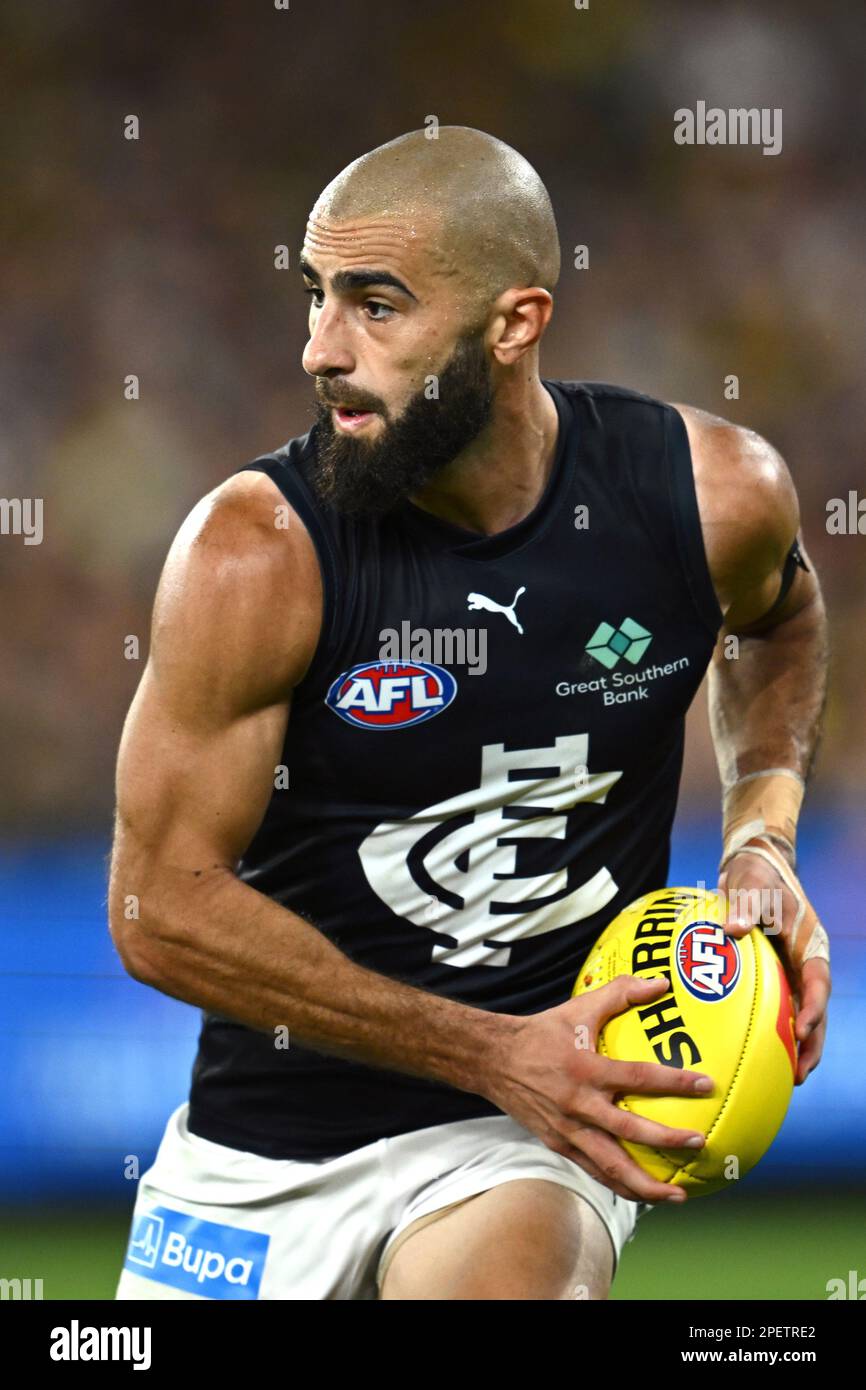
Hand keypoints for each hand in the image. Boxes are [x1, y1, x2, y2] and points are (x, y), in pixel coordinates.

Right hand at [486, 975, 714, 1203]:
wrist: (493, 1061)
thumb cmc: (541, 1033)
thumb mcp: (580, 1008)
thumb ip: (621, 993)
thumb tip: (661, 983)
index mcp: (586, 1069)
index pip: (637, 1077)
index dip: (673, 1082)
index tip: (706, 1085)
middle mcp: (578, 1104)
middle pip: (628, 1131)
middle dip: (666, 1141)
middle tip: (698, 1145)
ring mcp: (567, 1130)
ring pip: (611, 1165)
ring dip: (645, 1184)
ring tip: (677, 1195)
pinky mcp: (558, 1145)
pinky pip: (593, 1170)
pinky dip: (619, 1185)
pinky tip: (642, 1194)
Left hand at [718, 842, 829, 1084]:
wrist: (754, 865)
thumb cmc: (756, 876)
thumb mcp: (751, 886)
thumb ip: (745, 906)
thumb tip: (734, 929)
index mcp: (809, 944)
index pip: (817, 982)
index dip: (813, 1008)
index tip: (802, 1030)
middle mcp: (805, 961)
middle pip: (815, 1009)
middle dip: (812, 1043)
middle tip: (799, 1076)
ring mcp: (792, 969)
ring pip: (801, 1013)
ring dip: (797, 1044)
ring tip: (788, 1078)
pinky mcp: (775, 973)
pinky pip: (780, 1005)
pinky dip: (776, 1029)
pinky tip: (762, 1054)